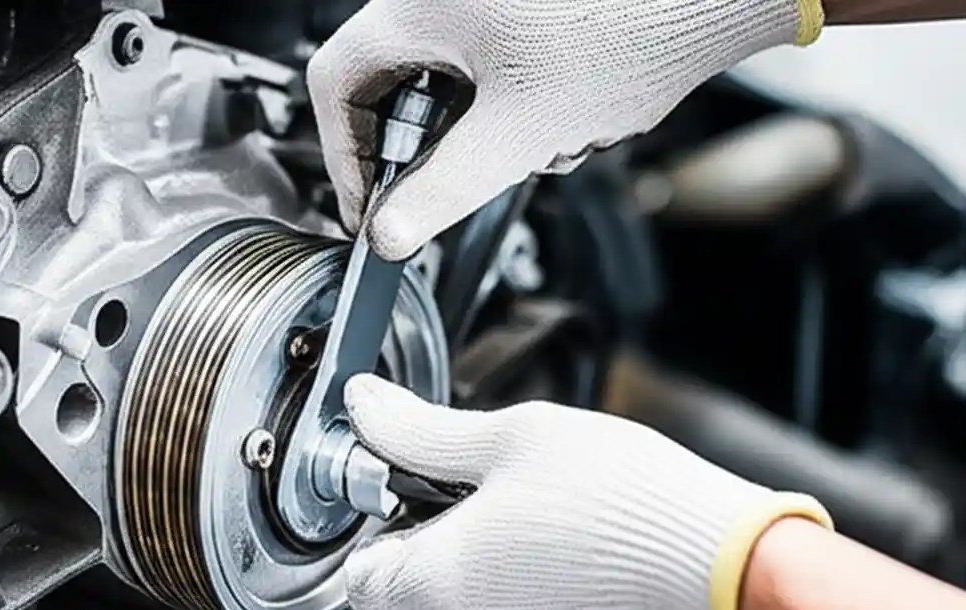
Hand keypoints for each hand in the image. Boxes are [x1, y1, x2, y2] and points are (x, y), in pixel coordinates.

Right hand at [308, 0, 820, 260]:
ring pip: (436, 81)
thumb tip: (389, 232)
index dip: (343, 156)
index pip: (335, 84)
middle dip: (417, 147)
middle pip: (382, 83)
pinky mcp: (512, 9)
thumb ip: (441, 191)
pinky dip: (502, 106)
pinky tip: (554, 120)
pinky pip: (477, 66)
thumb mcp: (517, 135)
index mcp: (418, 7)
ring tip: (529, 144)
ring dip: (469, 130)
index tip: (369, 205)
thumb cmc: (629, 35)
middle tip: (437, 190)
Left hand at [342, 374, 829, 609]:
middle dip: (447, 542)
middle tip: (494, 495)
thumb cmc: (621, 504)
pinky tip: (578, 557)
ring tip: (547, 521)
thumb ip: (422, 430)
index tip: (407, 499)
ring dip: (496, 569)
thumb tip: (367, 405)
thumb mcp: (510, 437)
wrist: (722, 568)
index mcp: (435, 584)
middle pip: (421, 592)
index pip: (360, 580)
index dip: (377, 533)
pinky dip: (539, 599)